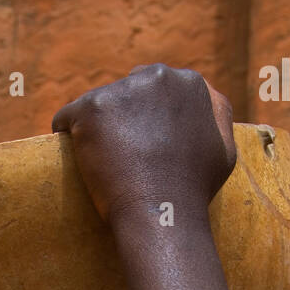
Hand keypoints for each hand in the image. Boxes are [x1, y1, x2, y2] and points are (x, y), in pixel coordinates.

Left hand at [51, 63, 236, 226]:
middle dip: (120, 119)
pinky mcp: (92, 108)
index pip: (153, 91)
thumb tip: (204, 92)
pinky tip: (77, 158)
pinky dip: (66, 136)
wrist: (163, 212)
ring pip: (97, 107)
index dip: (144, 122)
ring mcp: (123, 90)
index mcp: (189, 82)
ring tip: (104, 166)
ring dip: (96, 131)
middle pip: (124, 93)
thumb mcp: (224, 148)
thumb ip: (216, 114)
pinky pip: (66, 119)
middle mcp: (157, 76)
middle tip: (121, 158)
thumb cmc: (193, 191)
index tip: (142, 148)